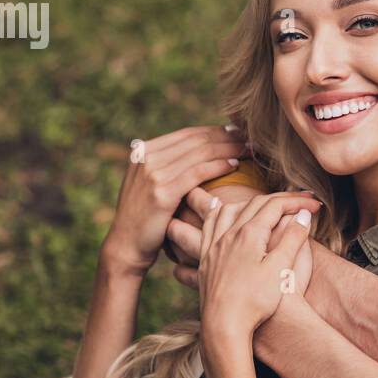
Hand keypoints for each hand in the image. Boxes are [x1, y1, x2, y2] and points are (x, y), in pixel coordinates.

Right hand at [100, 125, 250, 275]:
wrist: (126, 245)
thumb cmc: (147, 217)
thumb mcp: (152, 183)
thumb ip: (169, 165)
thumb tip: (203, 149)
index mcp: (143, 151)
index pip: (187, 134)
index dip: (216, 131)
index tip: (238, 133)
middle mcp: (146, 157)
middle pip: (196, 140)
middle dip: (226, 137)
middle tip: (250, 137)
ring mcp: (152, 173)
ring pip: (200, 153)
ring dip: (229, 148)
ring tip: (249, 149)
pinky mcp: (161, 191)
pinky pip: (198, 172)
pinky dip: (219, 165)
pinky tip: (235, 164)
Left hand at [166, 186, 318, 289]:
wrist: (225, 326)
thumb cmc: (256, 301)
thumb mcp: (282, 269)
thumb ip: (293, 238)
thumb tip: (303, 215)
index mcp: (250, 234)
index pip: (276, 206)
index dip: (298, 202)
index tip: (316, 205)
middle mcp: (229, 235)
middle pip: (255, 204)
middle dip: (280, 199)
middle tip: (300, 201)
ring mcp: (215, 246)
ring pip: (228, 210)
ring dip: (249, 202)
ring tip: (262, 201)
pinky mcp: (207, 260)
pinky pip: (209, 227)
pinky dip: (217, 213)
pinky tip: (217, 211)